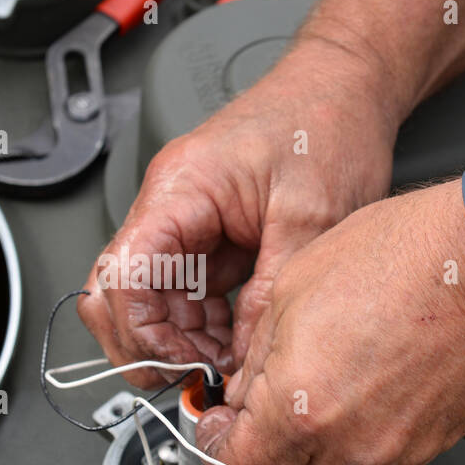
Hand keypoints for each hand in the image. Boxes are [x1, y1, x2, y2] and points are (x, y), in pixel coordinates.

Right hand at [79, 38, 399, 388]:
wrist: (347, 87)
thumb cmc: (325, 123)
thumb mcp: (311, 218)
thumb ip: (270, 291)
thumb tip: (244, 355)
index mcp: (179, 190)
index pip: (122, 276)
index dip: (143, 333)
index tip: (182, 365)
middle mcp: (169, 205)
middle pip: (117, 294)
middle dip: (147, 344)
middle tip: (193, 377)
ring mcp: (184, 222)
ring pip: (148, 302)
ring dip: (179, 341)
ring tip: (225, 365)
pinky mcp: (207, 237)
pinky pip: (185, 295)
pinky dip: (203, 328)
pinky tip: (235, 342)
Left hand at [194, 178, 464, 464]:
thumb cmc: (405, 257)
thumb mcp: (293, 286)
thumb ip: (258, 355)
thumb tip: (243, 391)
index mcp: (300, 409)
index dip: (217, 454)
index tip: (219, 433)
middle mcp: (349, 445)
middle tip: (254, 445)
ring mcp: (397, 451)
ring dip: (312, 462)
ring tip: (312, 403)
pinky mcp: (433, 443)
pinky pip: (380, 460)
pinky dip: (359, 441)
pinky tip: (360, 390)